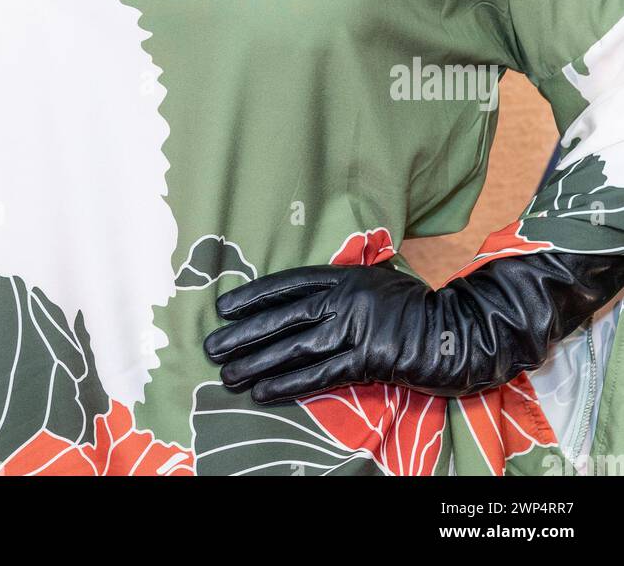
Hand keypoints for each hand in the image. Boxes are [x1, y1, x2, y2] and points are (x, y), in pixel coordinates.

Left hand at [203, 261, 434, 403]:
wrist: (458, 330)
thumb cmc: (416, 308)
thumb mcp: (376, 283)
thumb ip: (342, 287)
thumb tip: (308, 297)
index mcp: (344, 276)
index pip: (288, 283)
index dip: (255, 296)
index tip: (225, 306)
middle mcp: (345, 299)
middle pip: (284, 316)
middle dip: (244, 333)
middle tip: (211, 346)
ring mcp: (356, 328)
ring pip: (295, 347)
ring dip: (258, 362)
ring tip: (228, 375)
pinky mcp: (367, 359)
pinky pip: (319, 374)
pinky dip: (289, 384)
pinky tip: (263, 392)